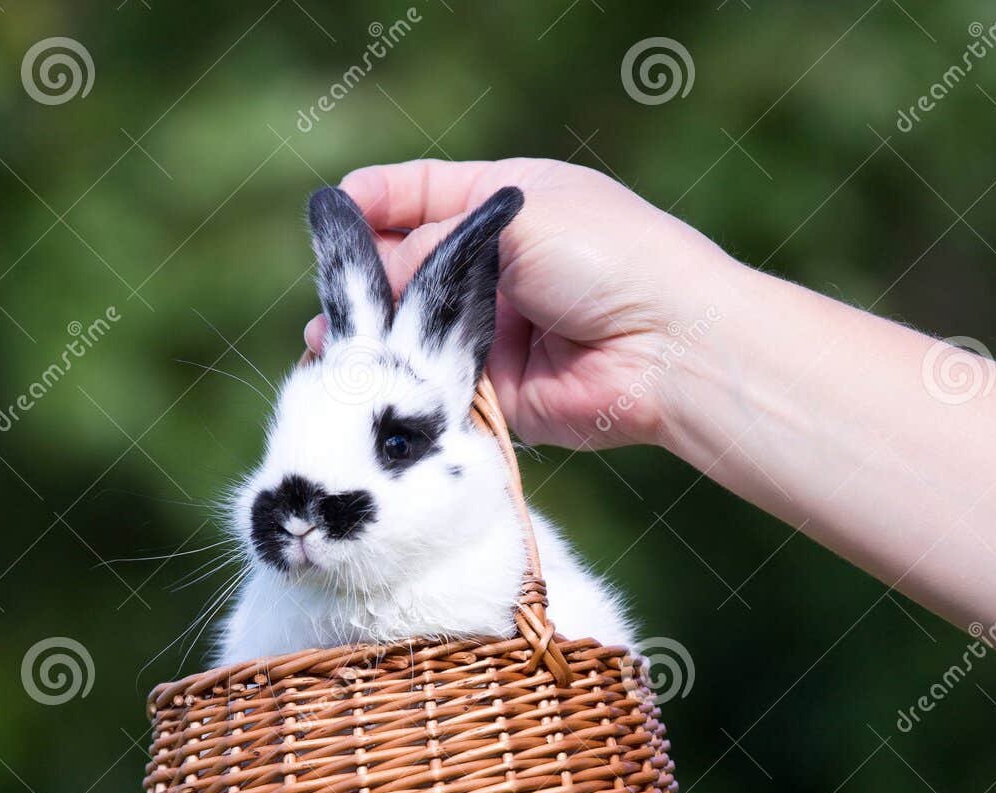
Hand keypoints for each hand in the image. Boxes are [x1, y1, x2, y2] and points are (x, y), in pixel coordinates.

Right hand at [303, 157, 730, 449]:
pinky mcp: (500, 393)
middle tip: (326, 292)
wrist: (668, 346)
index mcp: (508, 205)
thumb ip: (434, 247)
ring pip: (417, 333)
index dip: (375, 201)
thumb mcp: (513, 222)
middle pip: (411, 269)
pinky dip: (404, 387)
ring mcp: (497, 332)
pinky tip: (363, 383)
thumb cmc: (609, 258)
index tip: (332, 211)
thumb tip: (378, 278)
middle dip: (364, 280)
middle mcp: (499, 269)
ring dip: (373, 339)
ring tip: (326, 344)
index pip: (424, 195)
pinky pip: (439, 387)